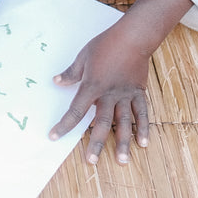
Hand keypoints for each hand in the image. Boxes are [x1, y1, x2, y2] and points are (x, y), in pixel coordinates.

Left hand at [49, 22, 150, 165]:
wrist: (133, 37)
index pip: (76, 110)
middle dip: (96, 142)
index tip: (54, 136)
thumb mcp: (83, 57)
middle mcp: (109, 94)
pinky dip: (144, 128)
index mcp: (92, 86)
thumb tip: (57, 81)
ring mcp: (126, 95)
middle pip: (102, 123)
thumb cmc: (105, 44)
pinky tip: (143, 143)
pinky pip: (142, 113)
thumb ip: (71, 73)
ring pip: (124, 123)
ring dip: (123, 142)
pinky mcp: (139, 92)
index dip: (64, 124)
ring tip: (122, 160)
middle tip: (91, 161)